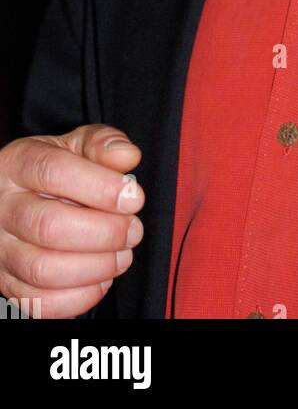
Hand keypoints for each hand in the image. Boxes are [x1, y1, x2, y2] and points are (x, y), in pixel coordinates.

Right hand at [0, 124, 144, 317]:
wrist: (20, 197)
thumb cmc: (54, 170)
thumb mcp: (76, 145)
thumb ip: (103, 144)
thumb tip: (127, 157)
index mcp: (18, 164)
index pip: (54, 172)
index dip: (101, 187)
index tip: (133, 198)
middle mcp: (3, 208)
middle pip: (49, 226)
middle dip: (104, 232)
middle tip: (133, 230)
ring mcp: (1, 249)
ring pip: (43, 269)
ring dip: (95, 267)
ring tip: (122, 255)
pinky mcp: (7, 283)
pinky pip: (40, 303)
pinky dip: (79, 297)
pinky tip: (101, 278)